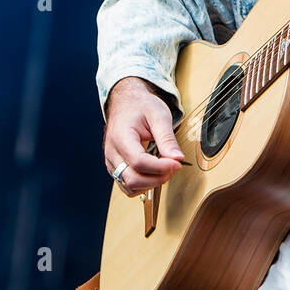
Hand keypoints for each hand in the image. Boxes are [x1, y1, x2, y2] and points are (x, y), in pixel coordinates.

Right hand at [103, 77, 184, 196]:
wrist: (126, 102)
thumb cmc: (140, 106)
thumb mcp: (158, 115)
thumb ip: (167, 138)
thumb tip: (177, 159)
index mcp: (121, 136)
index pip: (138, 161)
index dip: (160, 167)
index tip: (176, 163)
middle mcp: (112, 152)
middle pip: (132, 179)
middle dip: (157, 178)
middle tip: (173, 167)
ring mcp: (111, 162)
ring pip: (129, 187)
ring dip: (150, 184)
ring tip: (164, 170)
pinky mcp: (115, 168)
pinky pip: (127, 186)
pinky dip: (142, 185)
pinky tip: (154, 174)